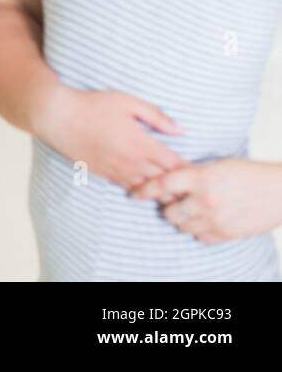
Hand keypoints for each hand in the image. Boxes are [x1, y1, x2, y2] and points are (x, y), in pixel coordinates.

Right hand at [35, 87, 186, 189]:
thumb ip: (157, 116)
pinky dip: (140, 188)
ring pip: (147, 189)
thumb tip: (181, 130)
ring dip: (160, 190)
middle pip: (165, 183)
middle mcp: (132, 162)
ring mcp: (117, 170)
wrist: (58, 116)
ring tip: (172, 191)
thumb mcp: (127, 102)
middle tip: (192, 187)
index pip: (176, 166)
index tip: (201, 173)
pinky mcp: (104, 173)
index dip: (191, 172)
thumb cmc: (93, 104)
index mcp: (143, 145)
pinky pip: (128, 187)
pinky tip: (145, 186)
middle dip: (179, 185)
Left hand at [132, 158, 281, 242]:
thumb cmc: (247, 173)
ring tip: (189, 209)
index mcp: (200, 178)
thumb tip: (165, 177)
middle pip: (169, 212)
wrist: (279, 191)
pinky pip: (200, 237)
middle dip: (166, 207)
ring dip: (181, 219)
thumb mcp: (215, 165)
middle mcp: (205, 201)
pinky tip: (204, 219)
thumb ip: (191, 173)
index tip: (135, 193)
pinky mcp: (226, 234)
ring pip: (182, 227)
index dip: (145, 189)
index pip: (162, 184)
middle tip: (170, 201)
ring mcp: (216, 220)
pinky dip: (198, 230)